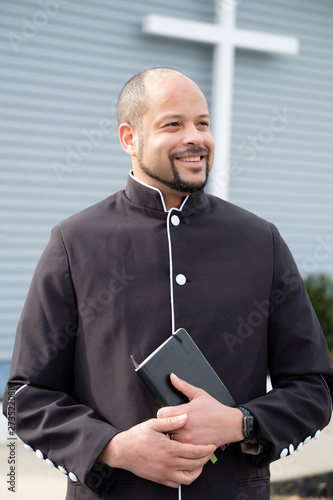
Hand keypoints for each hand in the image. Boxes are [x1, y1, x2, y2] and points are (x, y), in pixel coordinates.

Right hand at [97, 413, 215, 487]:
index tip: (212, 445)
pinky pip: (178, 484)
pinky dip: (185, 478)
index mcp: (169, 449)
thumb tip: (185, 416)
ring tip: (200, 462)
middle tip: (209, 452)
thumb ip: (171, 421)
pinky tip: (186, 470)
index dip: (206, 449)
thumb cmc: (137, 437)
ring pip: (188, 478)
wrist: (122, 451)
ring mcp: (165, 473)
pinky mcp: (160, 479)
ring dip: (197, 471)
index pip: (195, 451)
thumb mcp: (154, 424)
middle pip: (195, 465)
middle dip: (206, 458)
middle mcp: (169, 464)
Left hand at [157, 374, 243, 446]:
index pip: (161, 414)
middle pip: (163, 428)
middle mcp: (185, 427)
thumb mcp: (199, 394)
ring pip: (170, 440)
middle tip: (173, 423)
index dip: (163, 413)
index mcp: (185, 412)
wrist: (230, 424)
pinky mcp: (193, 449)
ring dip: (172, 436)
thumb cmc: (214, 408)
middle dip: (166, 425)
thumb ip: (183, 386)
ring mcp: (189, 439)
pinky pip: (179, 449)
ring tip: (179, 432)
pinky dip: (180, 446)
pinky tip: (185, 440)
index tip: (168, 413)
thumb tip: (172, 376)